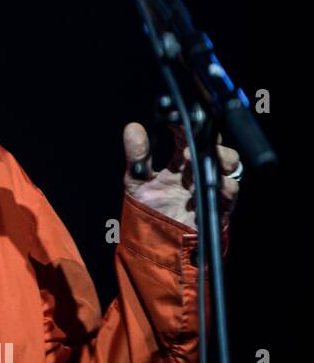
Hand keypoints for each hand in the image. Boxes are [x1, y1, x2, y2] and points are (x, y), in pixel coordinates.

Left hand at [122, 121, 239, 231]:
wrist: (158, 242)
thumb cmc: (150, 210)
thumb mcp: (138, 180)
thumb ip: (137, 155)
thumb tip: (132, 127)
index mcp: (181, 160)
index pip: (190, 135)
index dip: (184, 125)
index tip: (172, 120)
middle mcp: (200, 170)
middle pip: (217, 145)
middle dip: (208, 141)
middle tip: (186, 148)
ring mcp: (211, 186)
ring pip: (231, 164)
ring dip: (217, 161)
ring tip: (191, 167)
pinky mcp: (220, 205)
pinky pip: (230, 191)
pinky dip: (221, 186)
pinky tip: (201, 187)